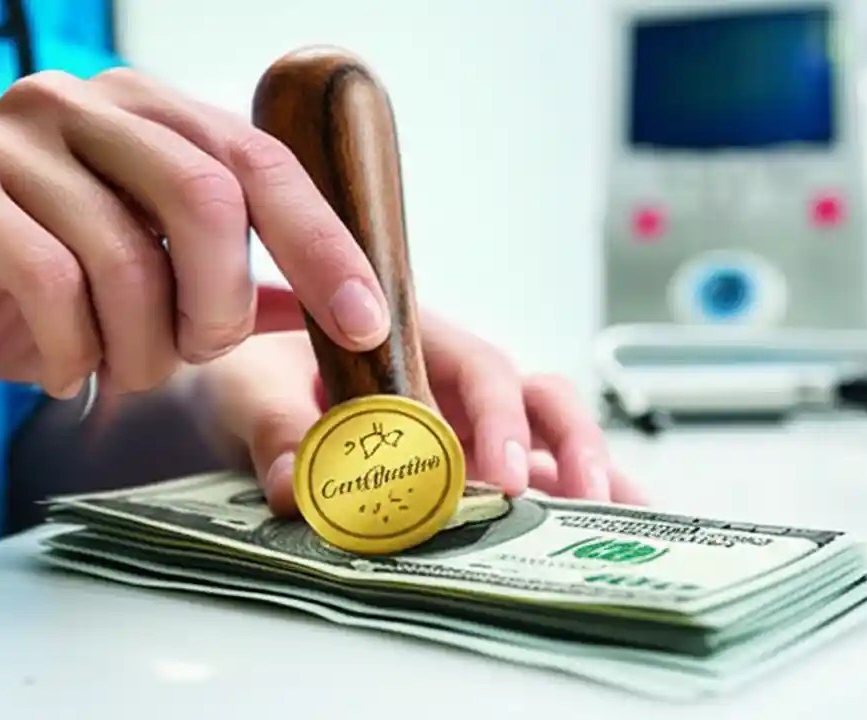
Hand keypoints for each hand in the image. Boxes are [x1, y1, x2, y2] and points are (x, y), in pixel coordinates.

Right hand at [0, 68, 389, 395]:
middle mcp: (88, 101)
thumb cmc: (35, 291)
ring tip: (118, 371)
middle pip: (209, 198)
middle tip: (196, 353)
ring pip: (127, 254)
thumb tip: (342, 315)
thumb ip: (245, 292)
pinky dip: (72, 351)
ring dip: (140, 348)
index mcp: (154, 113)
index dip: (324, 247)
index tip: (367, 324)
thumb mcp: (154, 289)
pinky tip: (62, 371)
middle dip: (220, 306)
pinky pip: (48, 282)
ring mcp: (12, 133)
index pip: (265, 164)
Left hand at [193, 316, 645, 512]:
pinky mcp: (475, 459)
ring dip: (588, 467)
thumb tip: (297, 485)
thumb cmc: (259, 364)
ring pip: (552, 432)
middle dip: (568, 444)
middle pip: (536, 395)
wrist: (249, 377)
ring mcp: (472, 419)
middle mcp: (457, 377)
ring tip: (618, 518)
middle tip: (578, 498)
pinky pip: (537, 472)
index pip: (480, 367)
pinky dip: (576, 494)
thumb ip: (276, 426)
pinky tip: (610, 525)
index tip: (503, 474)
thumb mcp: (254, 384)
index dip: (500, 417)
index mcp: (418, 340)